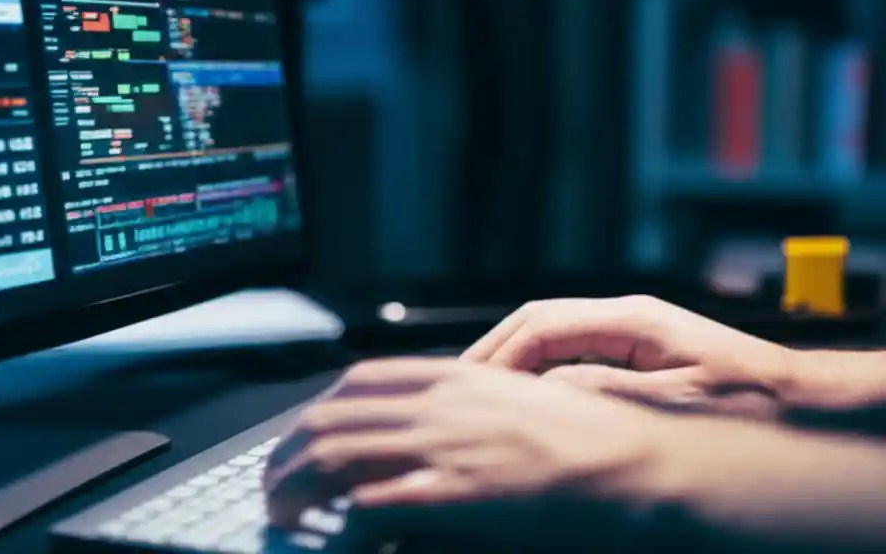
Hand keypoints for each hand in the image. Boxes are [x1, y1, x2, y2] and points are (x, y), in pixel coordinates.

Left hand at [265, 358, 668, 531]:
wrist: (639, 463)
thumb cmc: (591, 437)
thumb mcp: (519, 400)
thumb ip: (467, 405)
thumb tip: (421, 424)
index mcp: (454, 376)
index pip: (356, 382)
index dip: (315, 412)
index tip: (300, 439)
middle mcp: (438, 404)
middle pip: (330, 419)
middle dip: (287, 453)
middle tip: (275, 485)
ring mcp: (445, 447)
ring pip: (334, 458)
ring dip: (296, 487)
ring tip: (284, 513)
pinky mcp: (455, 495)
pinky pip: (372, 504)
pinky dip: (342, 524)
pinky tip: (334, 538)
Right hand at [460, 295, 795, 418]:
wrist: (790, 390)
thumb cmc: (745, 396)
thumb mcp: (675, 398)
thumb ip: (609, 389)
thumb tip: (550, 385)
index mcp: (631, 318)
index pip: (544, 325)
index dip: (503, 354)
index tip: (477, 384)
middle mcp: (623, 312)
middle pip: (537, 317)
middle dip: (495, 347)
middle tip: (460, 380)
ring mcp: (624, 323)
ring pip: (548, 327)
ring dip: (512, 353)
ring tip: (482, 385)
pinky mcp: (629, 340)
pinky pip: (568, 343)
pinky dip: (537, 361)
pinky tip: (524, 387)